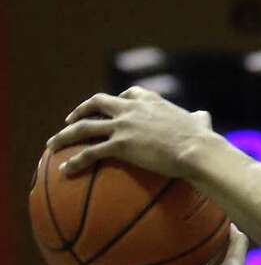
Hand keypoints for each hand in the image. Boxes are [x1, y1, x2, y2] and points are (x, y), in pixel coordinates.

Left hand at [47, 85, 216, 179]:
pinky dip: (75, 160)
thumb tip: (204, 117)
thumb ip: (199, 118)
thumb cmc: (202, 140)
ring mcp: (123, 125)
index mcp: (149, 101)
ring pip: (84, 126)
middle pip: (97, 103)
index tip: (109, 107)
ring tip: (51, 145)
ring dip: (65, 135)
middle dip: (80, 110)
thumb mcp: (201, 122)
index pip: (127, 94)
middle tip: (70, 120)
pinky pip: (91, 152)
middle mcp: (131, 108)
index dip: (115, 100)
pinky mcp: (120, 144)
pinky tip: (64, 170)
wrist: (196, 150)